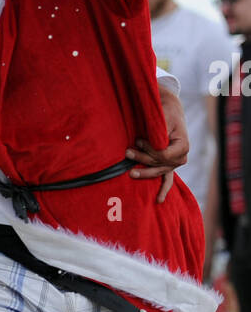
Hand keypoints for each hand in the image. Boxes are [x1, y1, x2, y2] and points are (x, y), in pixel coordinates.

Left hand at [126, 85, 188, 202]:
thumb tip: (146, 142)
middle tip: (127, 152)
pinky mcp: (168, 165)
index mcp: (183, 145)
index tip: (139, 141)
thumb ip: (157, 133)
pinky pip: (166, 180)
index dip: (150, 150)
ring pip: (158, 171)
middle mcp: (181, 157)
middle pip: (159, 164)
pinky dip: (163, 189)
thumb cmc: (164, 112)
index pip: (164, 155)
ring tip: (130, 171)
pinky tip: (158, 200)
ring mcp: (175, 163)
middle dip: (143, 159)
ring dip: (144, 172)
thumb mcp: (162, 118)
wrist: (169, 110)